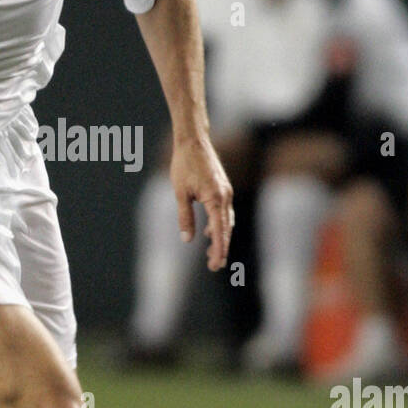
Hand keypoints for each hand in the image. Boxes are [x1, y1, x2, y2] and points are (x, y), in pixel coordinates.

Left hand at [170, 134, 233, 270]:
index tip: (216, 264)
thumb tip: (188, 239)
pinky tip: (209, 232)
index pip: (220, 230)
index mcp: (215, 198)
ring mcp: (226, 192)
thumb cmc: (184, 164)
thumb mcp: (180, 193)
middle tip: (214, 266)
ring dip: (220, 237)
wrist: (193, 141)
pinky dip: (219, 224)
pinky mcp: (222, 188)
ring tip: (211, 254)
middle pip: (226, 228)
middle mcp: (225, 196)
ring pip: (226, 221)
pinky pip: (223, 211)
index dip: (219, 249)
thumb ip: (185, 217)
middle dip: (221, 248)